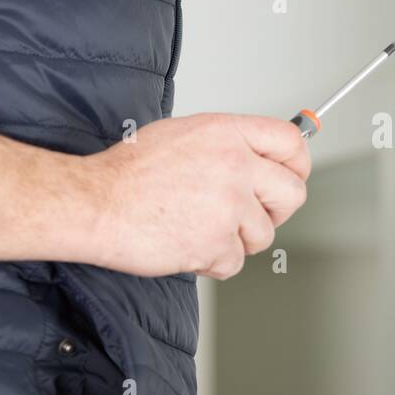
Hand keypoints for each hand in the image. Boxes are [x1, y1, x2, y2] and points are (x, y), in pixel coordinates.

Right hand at [84, 112, 310, 279]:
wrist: (97, 202)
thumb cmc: (129, 171)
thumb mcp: (183, 134)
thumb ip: (226, 144)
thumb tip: (257, 158)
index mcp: (226, 133)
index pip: (289, 142)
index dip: (297, 163)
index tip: (292, 174)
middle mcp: (234, 165)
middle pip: (293, 193)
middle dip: (277, 210)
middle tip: (253, 214)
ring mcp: (228, 205)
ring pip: (263, 234)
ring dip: (237, 239)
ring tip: (201, 227)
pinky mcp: (216, 242)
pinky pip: (234, 262)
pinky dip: (212, 261)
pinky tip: (187, 243)